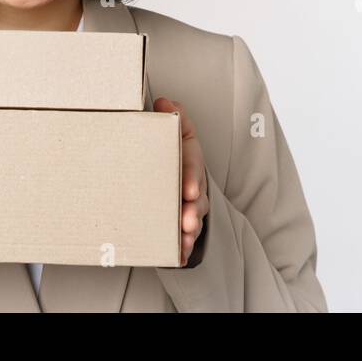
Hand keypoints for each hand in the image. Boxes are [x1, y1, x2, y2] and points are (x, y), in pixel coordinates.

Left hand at [154, 97, 208, 265]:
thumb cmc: (172, 152)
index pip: (192, 168)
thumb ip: (174, 117)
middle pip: (197, 200)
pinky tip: (178, 257)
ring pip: (193, 221)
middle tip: (186, 220)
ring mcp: (189, 208)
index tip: (189, 189)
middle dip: (193, 211)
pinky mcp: (180, 226)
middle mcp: (193, 188)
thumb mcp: (176, 133)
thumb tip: (164, 103)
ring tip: (183, 238)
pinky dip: (182, 249)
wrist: (168, 175)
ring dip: (189, 232)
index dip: (192, 178)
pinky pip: (184, 239)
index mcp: (190, 162)